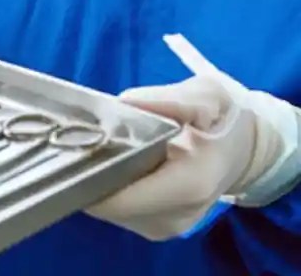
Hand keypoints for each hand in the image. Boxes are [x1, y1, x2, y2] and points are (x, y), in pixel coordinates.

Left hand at [87, 34, 296, 239]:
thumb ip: (168, 100)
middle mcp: (173, 216)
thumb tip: (126, 103)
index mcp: (187, 186)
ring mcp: (163, 227)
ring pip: (105, 208)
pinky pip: (117, 209)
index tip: (80, 143)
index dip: (89, 171)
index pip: (116, 198)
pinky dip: (111, 187)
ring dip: (98, 179)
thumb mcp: (205, 97)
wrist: (245, 152)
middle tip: (89, 139)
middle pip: (104, 203)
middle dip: (90, 171)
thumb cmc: (223, 122)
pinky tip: (119, 164)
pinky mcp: (155, 228)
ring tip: (107, 149)